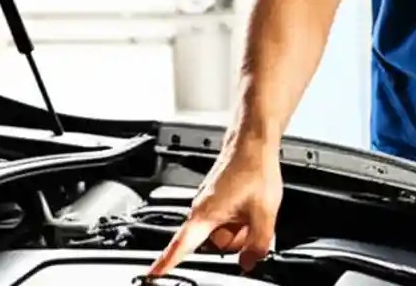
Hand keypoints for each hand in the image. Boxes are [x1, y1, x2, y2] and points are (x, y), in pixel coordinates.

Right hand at [146, 135, 283, 275]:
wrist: (254, 143)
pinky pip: (227, 218)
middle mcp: (201, 210)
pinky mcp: (218, 198)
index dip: (164, 265)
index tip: (150, 277)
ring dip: (241, 226)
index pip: (179, 248)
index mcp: (204, 215)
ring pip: (224, 231)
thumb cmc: (253, 168)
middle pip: (215, 243)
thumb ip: (258, 244)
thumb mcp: (264, 213)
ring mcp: (209, 204)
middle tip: (253, 218)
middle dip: (237, 238)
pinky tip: (252, 202)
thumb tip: (250, 263)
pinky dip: (240, 216)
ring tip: (253, 206)